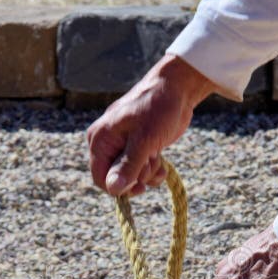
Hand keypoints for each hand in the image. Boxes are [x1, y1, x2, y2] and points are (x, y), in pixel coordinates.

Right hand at [87, 55, 215, 196]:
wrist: (177, 89)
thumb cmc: (158, 108)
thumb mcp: (144, 140)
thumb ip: (128, 166)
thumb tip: (113, 189)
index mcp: (100, 139)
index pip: (100, 177)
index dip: (118, 187)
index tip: (139, 187)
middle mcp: (107, 144)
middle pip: (116, 178)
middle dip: (136, 177)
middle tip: (150, 163)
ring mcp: (122, 146)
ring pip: (131, 176)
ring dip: (147, 173)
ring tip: (156, 155)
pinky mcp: (138, 148)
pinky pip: (141, 170)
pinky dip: (153, 170)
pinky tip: (161, 160)